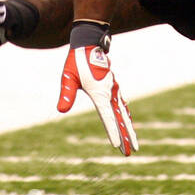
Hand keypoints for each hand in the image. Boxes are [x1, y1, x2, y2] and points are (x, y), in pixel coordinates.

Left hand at [57, 21, 137, 155]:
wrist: (89, 43)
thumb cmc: (77, 60)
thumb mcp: (68, 77)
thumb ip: (66, 94)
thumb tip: (61, 110)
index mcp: (100, 93)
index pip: (108, 117)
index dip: (113, 132)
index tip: (117, 146)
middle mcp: (110, 92)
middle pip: (121, 118)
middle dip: (127, 136)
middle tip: (131, 152)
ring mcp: (113, 89)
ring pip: (123, 112)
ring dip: (128, 127)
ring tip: (133, 141)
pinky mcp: (112, 86)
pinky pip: (122, 103)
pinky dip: (125, 114)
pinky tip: (127, 118)